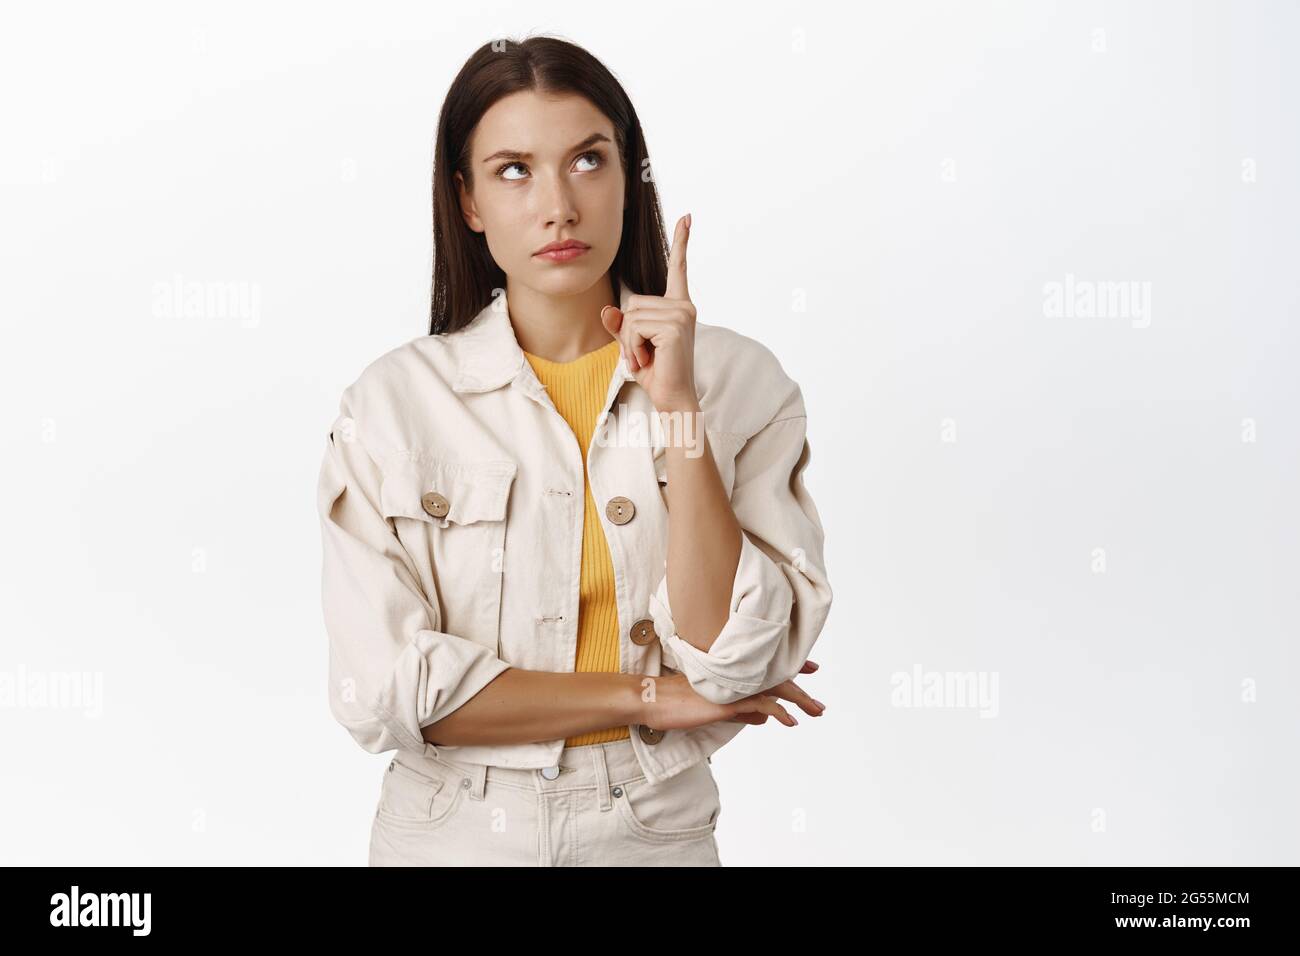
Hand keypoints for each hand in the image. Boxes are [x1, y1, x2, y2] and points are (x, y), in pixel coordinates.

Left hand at [600, 213, 697, 411]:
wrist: (673, 398)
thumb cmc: (657, 373)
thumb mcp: (633, 345)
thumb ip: (621, 326)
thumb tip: (607, 310)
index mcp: (678, 306)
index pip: (678, 268)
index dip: (680, 242)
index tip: (687, 217)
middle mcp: (683, 306)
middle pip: (633, 302)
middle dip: (627, 332)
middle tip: (642, 354)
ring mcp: (681, 314)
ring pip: (631, 316)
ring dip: (629, 342)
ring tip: (646, 359)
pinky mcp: (674, 325)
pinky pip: (634, 327)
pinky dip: (633, 347)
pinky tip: (648, 360)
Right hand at [638, 660, 825, 730]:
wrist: (653, 700)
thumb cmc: (678, 702)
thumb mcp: (716, 706)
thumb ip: (742, 711)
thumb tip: (765, 718)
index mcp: (732, 670)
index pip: (768, 665)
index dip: (791, 666)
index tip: (810, 668)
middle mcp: (736, 672)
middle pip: (778, 676)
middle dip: (802, 687)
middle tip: (819, 701)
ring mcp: (734, 684)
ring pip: (776, 688)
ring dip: (799, 700)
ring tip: (815, 711)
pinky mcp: (728, 699)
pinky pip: (762, 703)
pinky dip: (779, 712)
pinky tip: (790, 722)